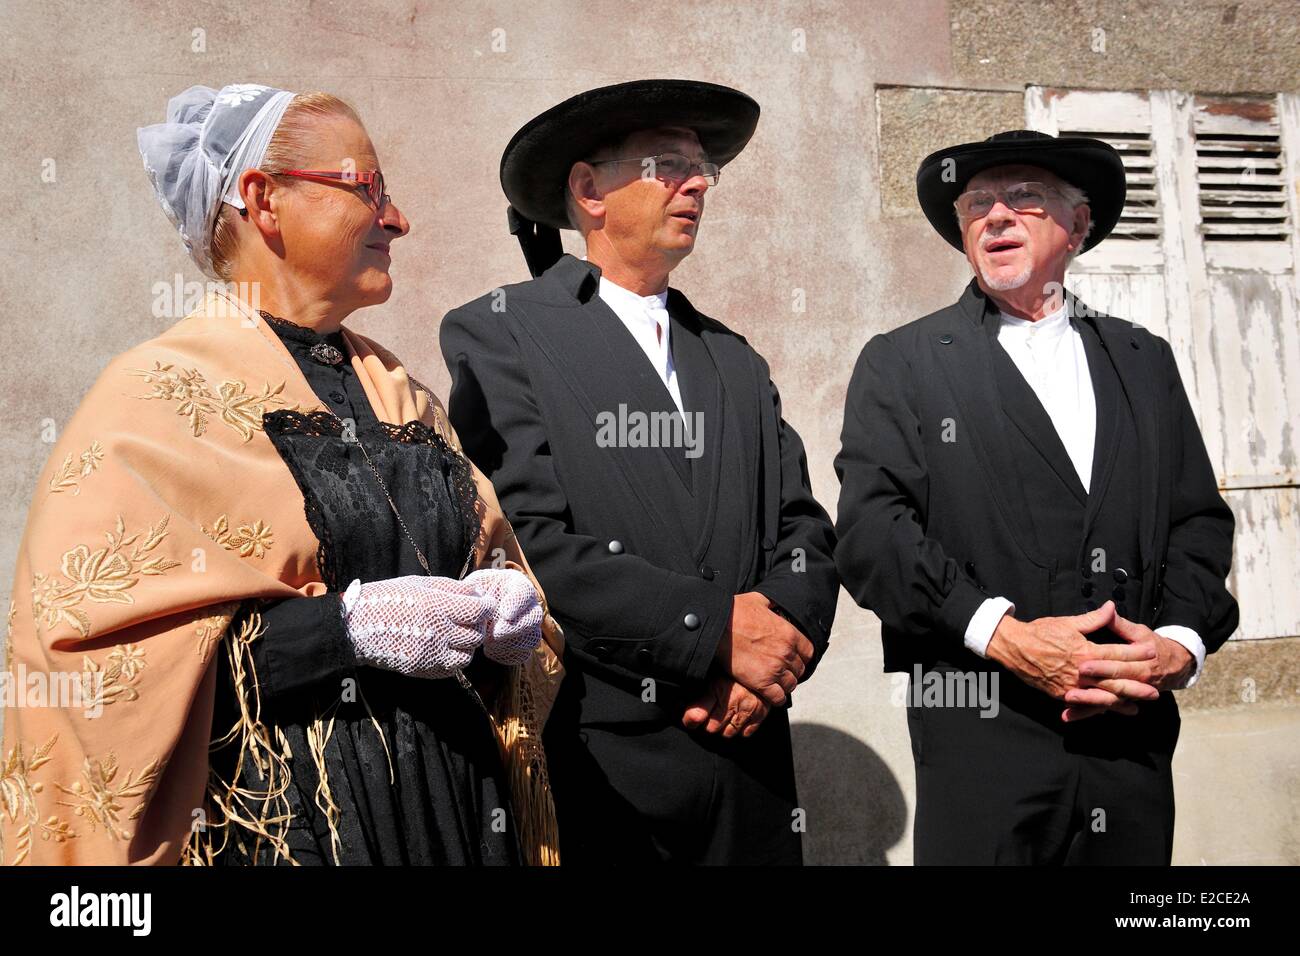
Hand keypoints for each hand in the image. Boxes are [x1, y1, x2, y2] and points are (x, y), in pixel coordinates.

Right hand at [341, 574, 491, 678]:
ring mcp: (429, 654)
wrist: (357, 627)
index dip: (487, 606)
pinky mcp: (422, 670)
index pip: (480, 611)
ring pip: (467, 656)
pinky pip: (451, 670)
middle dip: (477, 626)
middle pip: (477, 635)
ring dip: (466, 645)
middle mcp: (436, 632)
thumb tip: (480, 592)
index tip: (483, 604)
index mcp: (436, 606)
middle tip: (468, 619)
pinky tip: (442, 647)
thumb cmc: (388, 598)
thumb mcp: (420, 584)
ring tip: (454, 634)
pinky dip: (452, 660)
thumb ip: (453, 588)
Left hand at [463, 568, 543, 664]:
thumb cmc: (475, 593)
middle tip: (493, 633)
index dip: (517, 603)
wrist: (476, 610)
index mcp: (517, 584)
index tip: (504, 613)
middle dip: (513, 628)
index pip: (525, 592)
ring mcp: (530, 626)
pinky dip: (506, 655)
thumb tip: (476, 596)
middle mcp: (529, 605)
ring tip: (488, 642)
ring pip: (532, 638)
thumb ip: (474, 590)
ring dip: (509, 643)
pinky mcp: (523, 644)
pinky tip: (490, 649)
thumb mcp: (473, 584)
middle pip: (534, 617)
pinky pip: (523, 654)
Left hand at [682, 673, 769, 737]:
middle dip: (708, 724)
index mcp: (717, 688)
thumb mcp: (713, 673)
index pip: (696, 716)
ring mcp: (748, 709)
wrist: (760, 663)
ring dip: (724, 728)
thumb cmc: (732, 668)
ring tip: (723, 715)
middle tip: (708, 715)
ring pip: (728, 733)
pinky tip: (738, 717)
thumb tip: (679, 705)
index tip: (689, 719)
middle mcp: (732, 701)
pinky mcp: (761, 714)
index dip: (689, 720)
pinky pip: (745, 733)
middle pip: (712, 729)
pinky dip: (741, 728)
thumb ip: (698, 691)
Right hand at [714, 592, 814, 706]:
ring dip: (784, 685)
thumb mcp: (759, 600)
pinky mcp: (761, 683)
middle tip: (781, 672)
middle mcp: (786, 653)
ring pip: (790, 685)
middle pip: (799, 670)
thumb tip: (773, 604)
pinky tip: (770, 695)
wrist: (717, 627)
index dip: (801, 656)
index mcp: (789, 633)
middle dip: (791, 671)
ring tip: (776, 684)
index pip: (808, 652)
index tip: (793, 658)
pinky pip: (778, 697)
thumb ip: (772, 604)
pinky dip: (776, 698)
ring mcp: (775, 669)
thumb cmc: (734, 612)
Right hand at [985, 601, 1159, 721]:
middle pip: (1114, 680)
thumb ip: (1093, 619)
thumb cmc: (1040, 632)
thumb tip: (1111, 607)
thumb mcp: (1067, 622)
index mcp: (1084, 650)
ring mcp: (1071, 685)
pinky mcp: (1061, 694)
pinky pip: (1084, 703)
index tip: (1152, 653)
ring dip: (1122, 701)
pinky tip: (1111, 709)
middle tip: (1155, 690)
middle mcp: (1081, 671)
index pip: (1116, 653)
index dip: (1136, 653)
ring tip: (1139, 705)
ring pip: (1102, 696)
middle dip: (1136, 686)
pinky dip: (1099, 707)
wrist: (1014, 647)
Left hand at [1063, 612, 1193, 719]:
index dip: (1101, 666)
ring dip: (1085, 705)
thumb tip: (1109, 609)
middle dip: (1090, 691)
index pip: (1117, 666)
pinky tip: (1068, 716)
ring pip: (1105, 703)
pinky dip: (1085, 712)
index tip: (1083, 664)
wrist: (1174, 666)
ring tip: (1066, 703)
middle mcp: (1134, 683)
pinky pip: (1101, 708)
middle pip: (1110, 688)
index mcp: (1140, 665)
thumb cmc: (1154, 645)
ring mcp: (1127, 694)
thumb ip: (1122, 625)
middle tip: (1070, 691)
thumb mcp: (1141, 633)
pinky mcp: (1119, 700)